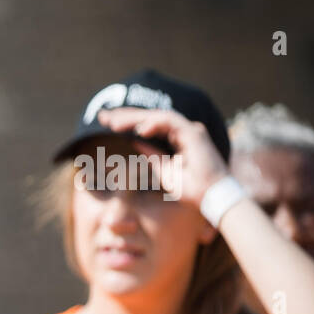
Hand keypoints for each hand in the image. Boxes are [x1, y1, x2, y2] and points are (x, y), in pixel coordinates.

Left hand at [96, 107, 228, 209]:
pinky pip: (170, 122)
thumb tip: (136, 143)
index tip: (106, 123)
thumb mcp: (164, 170)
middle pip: (150, 117)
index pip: (148, 125)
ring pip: (157, 116)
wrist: (211, 198)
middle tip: (102, 115)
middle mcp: (184, 130)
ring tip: (113, 124)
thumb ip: (152, 155)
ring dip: (134, 118)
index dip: (127, 122)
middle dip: (125, 115)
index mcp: (177, 138)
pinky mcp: (194, 133)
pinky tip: (138, 131)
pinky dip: (153, 124)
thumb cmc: (192, 188)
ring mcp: (190, 130)